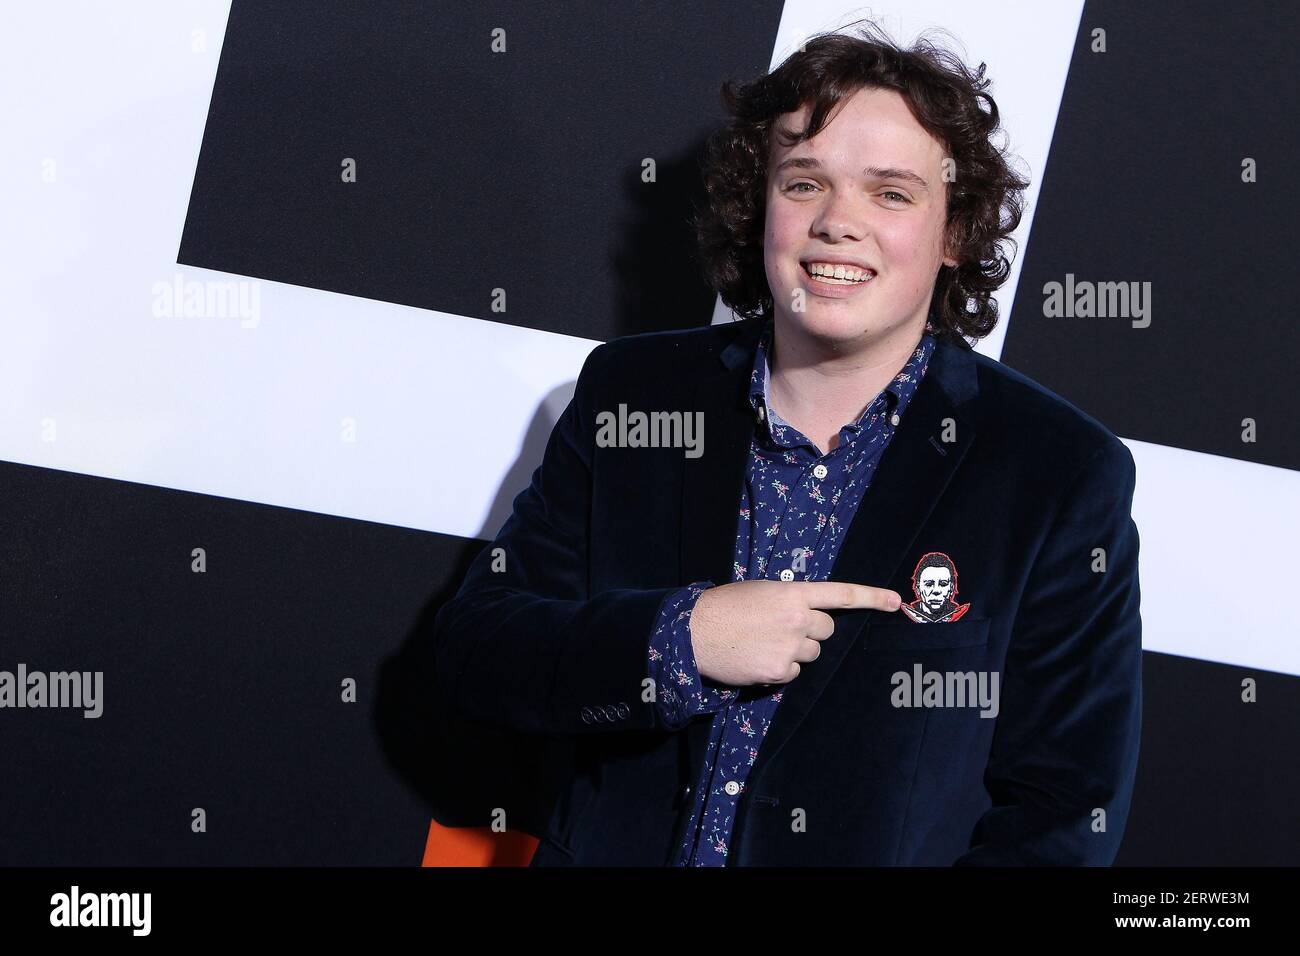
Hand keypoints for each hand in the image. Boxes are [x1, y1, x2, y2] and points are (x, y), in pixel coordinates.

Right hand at [689, 579, 901, 686]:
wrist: (694, 631)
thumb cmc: (724, 607)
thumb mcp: (760, 592)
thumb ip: (788, 601)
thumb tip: (806, 618)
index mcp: (793, 593)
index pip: (841, 595)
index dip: (872, 597)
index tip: (897, 602)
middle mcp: (798, 619)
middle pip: (826, 631)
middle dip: (809, 631)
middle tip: (780, 628)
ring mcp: (790, 647)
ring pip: (810, 654)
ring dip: (794, 650)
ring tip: (762, 643)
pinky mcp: (779, 671)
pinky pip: (793, 672)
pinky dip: (779, 668)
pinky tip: (756, 658)